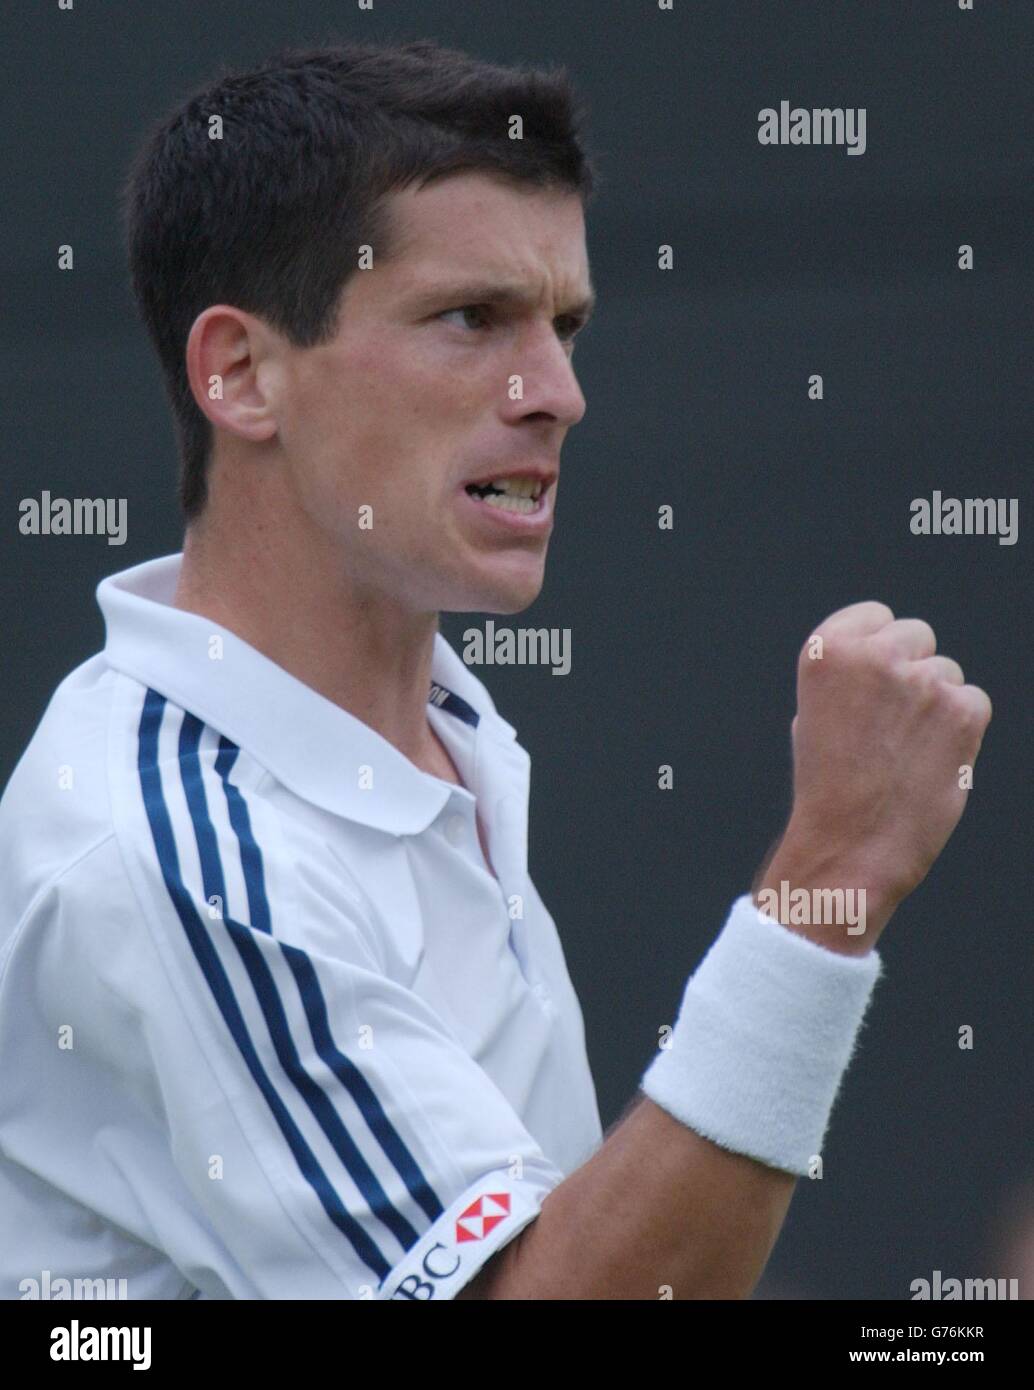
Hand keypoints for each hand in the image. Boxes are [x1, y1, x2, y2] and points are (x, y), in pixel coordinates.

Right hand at [757, 601, 991, 951]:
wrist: (850, 844)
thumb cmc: (826, 787)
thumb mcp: (811, 715)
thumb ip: (847, 678)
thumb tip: (884, 664)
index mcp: (826, 650)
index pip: (874, 616)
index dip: (877, 650)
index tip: (872, 682)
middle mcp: (875, 655)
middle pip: (916, 636)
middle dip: (909, 671)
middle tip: (891, 721)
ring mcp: (923, 681)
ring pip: (947, 672)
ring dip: (935, 703)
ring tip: (906, 749)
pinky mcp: (963, 711)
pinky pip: (974, 701)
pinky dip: (961, 728)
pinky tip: (932, 759)